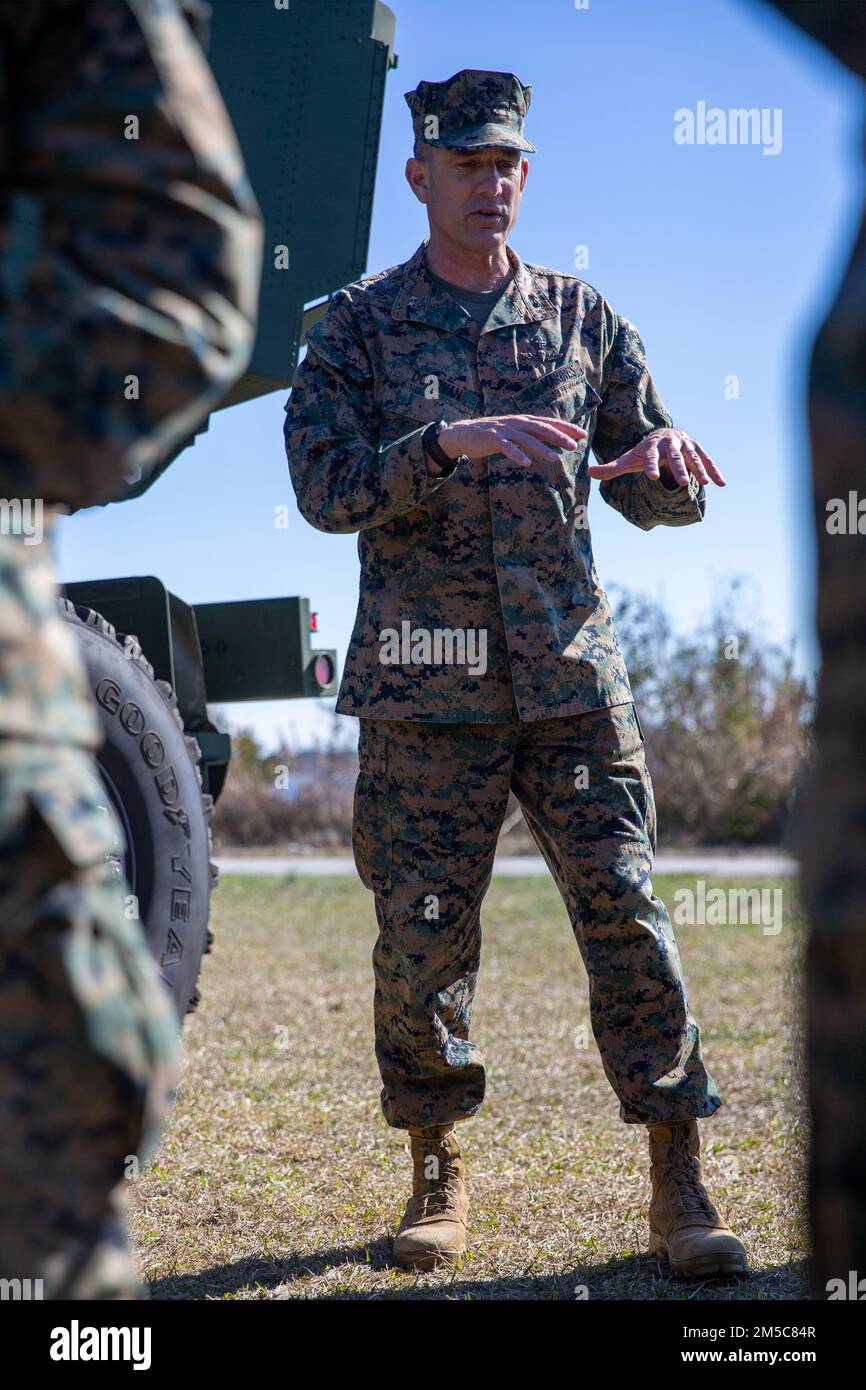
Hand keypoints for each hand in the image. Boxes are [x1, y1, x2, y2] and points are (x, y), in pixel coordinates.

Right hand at [436, 414, 586, 469]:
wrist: (465, 433)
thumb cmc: (493, 434)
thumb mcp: (515, 432)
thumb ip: (532, 434)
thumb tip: (552, 439)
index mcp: (524, 421)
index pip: (550, 423)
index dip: (566, 428)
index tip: (582, 435)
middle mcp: (517, 423)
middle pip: (542, 429)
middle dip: (559, 437)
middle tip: (574, 446)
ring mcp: (505, 430)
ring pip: (527, 439)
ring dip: (542, 448)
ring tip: (555, 458)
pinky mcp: (493, 438)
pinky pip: (507, 447)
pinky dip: (517, 455)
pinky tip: (527, 463)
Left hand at [586, 427, 724, 489]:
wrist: (665, 435)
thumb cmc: (645, 452)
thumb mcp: (630, 458)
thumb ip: (612, 467)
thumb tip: (588, 472)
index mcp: (652, 446)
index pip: (650, 457)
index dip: (651, 466)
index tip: (652, 477)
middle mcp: (670, 444)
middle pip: (675, 457)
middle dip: (679, 469)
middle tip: (683, 483)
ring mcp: (686, 445)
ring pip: (693, 458)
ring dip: (700, 470)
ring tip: (706, 484)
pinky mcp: (697, 449)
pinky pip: (707, 460)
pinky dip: (715, 471)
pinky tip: (722, 484)